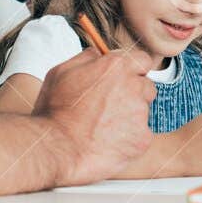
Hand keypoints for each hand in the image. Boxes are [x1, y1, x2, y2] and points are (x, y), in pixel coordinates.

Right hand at [34, 50, 154, 184]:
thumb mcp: (61, 73)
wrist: (56, 149)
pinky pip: (141, 136)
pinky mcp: (142, 138)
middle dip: (133, 95)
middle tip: (110, 109)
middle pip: (146, 87)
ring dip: (130, 118)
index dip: (133, 71)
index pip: (142, 60)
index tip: (124, 80)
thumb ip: (86, 58)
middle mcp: (133, 86)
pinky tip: (108, 143)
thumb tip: (98, 53)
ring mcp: (140, 113)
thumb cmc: (54, 111)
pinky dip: (129, 140)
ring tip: (103, 128)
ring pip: (143, 112)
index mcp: (116, 67)